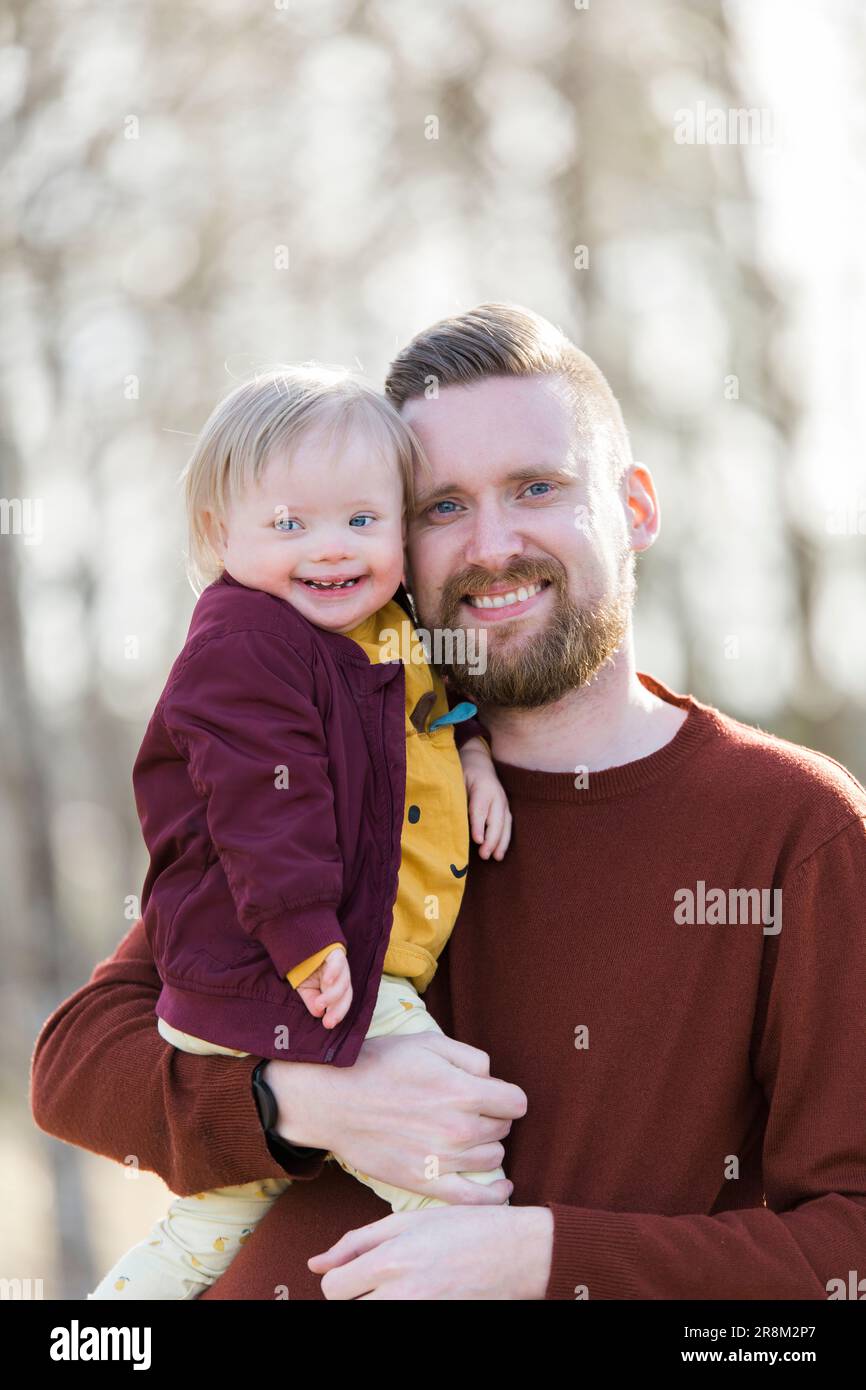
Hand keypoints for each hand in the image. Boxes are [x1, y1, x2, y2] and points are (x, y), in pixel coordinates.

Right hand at [265, 1031, 524, 1201]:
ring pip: (493, 1159)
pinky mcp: (425, 1183)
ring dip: (486, 1147)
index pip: (516, 1102)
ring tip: (466, 1136)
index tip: (493, 1094)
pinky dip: (494, 1197)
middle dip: (492, 1117)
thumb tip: (493, 1079)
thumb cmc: (379, 1065)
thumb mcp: (428, 1043)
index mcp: (464, 1092)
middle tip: (468, 1110)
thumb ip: (471, 1058)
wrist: (334, 1099)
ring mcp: (443, 1160)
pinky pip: (475, 1199)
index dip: (506, 1095)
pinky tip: (501, 1189)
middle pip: (503, 1129)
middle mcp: (459, 1129)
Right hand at [295, 946, 351, 1027]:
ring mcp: (341, 965)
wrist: (301, 945)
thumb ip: (312, 1001)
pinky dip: (334, 972)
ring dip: (331, 995)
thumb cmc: (305, 969)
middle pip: (345, 995)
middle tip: (328, 1022)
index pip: (342, 1002)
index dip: (337, 1014)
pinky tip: (327, 981)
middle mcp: (342, 977)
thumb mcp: (306, 989)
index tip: (327, 1025)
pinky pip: (338, 963)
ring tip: (319, 1003)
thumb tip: (319, 1013)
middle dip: (337, 1010)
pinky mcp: (336, 953)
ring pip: (343, 982)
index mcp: (337, 987)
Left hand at [308, 1205, 554, 1298]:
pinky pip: (401, 1328)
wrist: (519, 1252)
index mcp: (390, 1260)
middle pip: (348, 1311)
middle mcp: (402, 1295)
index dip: (341, 1280)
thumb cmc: (464, 1227)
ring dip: (377, 1304)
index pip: (333, 1288)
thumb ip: (357, 1242)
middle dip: (357, 1297)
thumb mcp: (409, 1220)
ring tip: (398, 1288)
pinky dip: (403, 1310)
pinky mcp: (438, 1321)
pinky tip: (420, 1294)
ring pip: (372, 1317)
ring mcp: (422, 1314)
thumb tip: (315, 1265)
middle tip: (380, 1282)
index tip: (359, 1273)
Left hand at [459, 739, 511, 859]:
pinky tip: (500, 852)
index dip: (479, 825)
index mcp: (482, 786)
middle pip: (496, 819)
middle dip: (492, 839)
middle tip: (484, 855)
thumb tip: (449, 817)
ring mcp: (503, 802)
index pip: (480, 808)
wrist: (479, 761)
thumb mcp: (456, 780)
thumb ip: (456, 797)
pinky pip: (508, 825)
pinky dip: (505, 840)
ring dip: (501, 842)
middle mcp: (497, 795)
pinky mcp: (505, 808)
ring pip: (506, 824)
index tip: (478, 840)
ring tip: (496, 858)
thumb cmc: (463, 773)